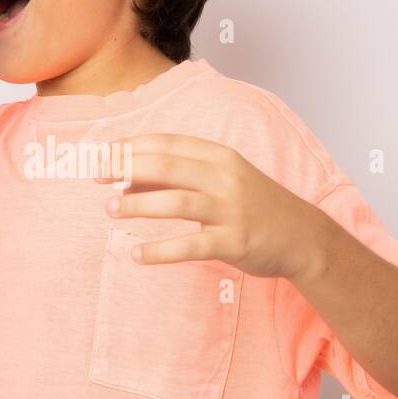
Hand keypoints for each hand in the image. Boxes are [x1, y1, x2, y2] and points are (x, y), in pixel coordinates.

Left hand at [94, 133, 324, 280]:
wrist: (303, 236)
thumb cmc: (253, 205)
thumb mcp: (220, 181)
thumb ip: (177, 177)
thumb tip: (124, 180)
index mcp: (220, 156)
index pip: (167, 144)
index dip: (130, 147)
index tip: (101, 154)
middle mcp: (225, 178)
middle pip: (166, 166)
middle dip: (125, 167)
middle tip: (95, 175)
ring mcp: (230, 210)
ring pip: (175, 202)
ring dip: (137, 204)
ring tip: (109, 209)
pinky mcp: (234, 242)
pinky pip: (190, 246)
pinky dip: (160, 250)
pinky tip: (136, 254)